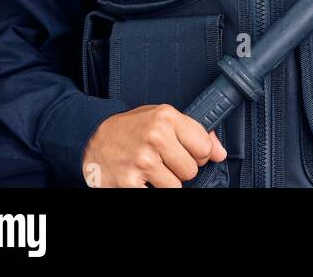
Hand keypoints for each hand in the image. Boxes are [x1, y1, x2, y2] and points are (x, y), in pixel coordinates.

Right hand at [82, 104, 225, 187]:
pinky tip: (143, 179)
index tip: (189, 152)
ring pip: (177, 187)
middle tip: (166, 161)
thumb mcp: (162, 118)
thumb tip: (220, 153)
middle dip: (182, 169)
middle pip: (191, 170)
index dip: (199, 154)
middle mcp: (155, 137)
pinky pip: (158, 195)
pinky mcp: (129, 183)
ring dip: (167, 182)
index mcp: (166, 118)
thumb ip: (194, 132)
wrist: (92, 138)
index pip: (204, 147)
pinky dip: (152, 189)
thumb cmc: (131, 128)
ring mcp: (142, 161)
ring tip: (154, 170)